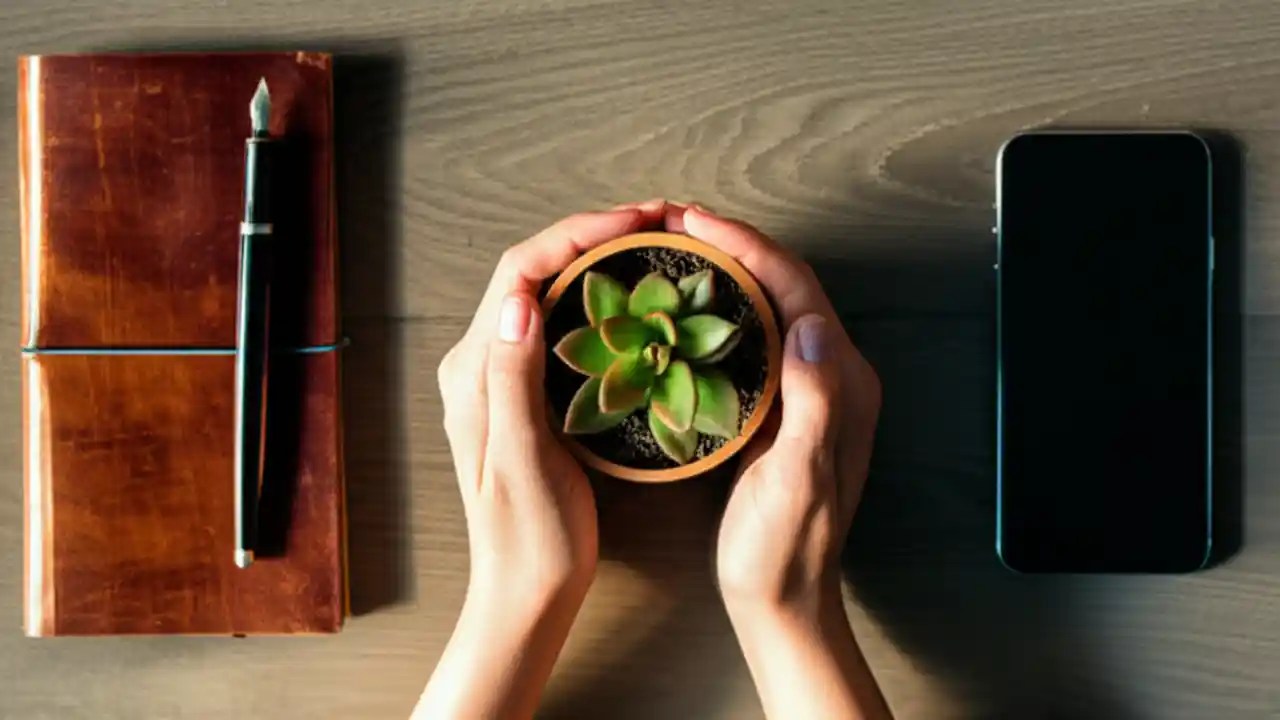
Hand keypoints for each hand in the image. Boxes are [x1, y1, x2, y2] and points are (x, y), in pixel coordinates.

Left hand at [419, 207, 650, 718]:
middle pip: (532, 270)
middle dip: (591, 234)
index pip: (519, 272)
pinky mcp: (525, 392)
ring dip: (594, 260)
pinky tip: (633, 298)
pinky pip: (558, 324)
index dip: (576, 233)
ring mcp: (502, 376)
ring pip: (546, 292)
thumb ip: (513, 380)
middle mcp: (481, 362)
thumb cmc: (529, 537)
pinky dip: (596, 299)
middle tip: (656, 221)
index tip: (635, 220)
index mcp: (476, 370)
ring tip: (651, 243)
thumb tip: (519, 298)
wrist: (525, 591)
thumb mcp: (524, 460)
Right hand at [676, 205, 889, 718]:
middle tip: (676, 224)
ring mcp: (812, 391)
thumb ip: (813, 403)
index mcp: (843, 384)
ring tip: (676, 250)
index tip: (695, 223)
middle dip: (736, 244)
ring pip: (772, 307)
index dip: (748, 246)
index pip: (799, 290)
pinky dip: (724, 309)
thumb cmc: (784, 552)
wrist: (784, 602)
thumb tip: (813, 324)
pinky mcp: (787, 407)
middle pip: (788, 286)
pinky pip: (758, 337)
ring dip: (729, 269)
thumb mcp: (797, 481)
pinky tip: (687, 307)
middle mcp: (835, 377)